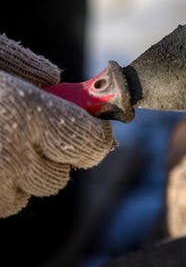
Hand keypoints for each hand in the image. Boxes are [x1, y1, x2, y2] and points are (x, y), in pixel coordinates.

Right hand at [0, 34, 113, 217]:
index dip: (96, 134)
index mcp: (27, 111)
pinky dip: (6, 186)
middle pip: (65, 172)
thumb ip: (22, 65)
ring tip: (4, 142)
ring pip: (37, 189)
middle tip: (39, 131)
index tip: (93, 124)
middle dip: (60, 153)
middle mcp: (15, 155)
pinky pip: (10, 202)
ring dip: (29, 170)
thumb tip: (54, 76)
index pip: (91, 140)